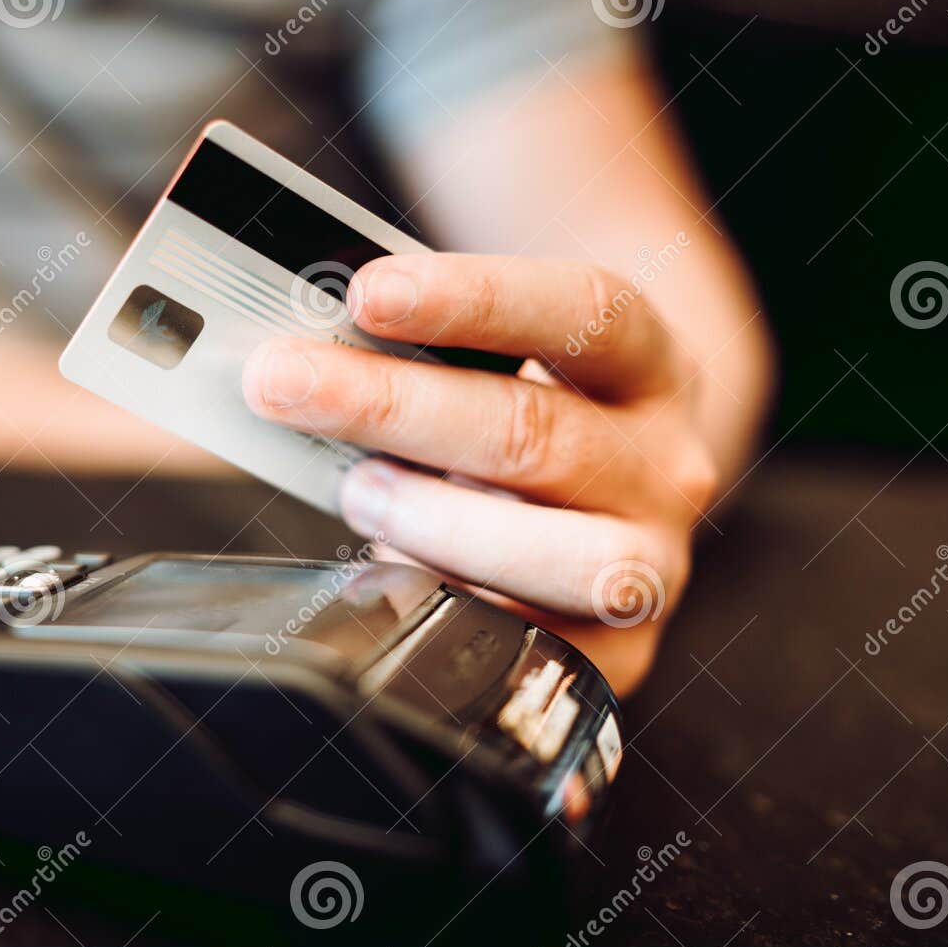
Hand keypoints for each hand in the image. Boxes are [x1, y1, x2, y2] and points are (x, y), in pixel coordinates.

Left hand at [242, 253, 719, 694]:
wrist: (623, 512)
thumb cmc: (531, 427)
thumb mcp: (504, 373)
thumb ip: (429, 357)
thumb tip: (297, 359)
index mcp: (646, 364)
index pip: (580, 310)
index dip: (474, 297)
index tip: (368, 294)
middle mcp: (664, 464)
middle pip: (534, 433)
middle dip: (391, 407)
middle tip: (283, 384)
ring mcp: (655, 563)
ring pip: (555, 554)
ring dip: (432, 522)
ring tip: (357, 492)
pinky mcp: (622, 653)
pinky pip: (533, 645)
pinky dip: (455, 611)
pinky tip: (392, 583)